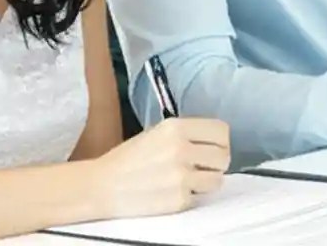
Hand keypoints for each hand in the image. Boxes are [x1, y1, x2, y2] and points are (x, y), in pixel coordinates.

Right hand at [93, 117, 230, 218]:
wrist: (102, 186)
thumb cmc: (129, 159)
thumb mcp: (157, 133)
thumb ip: (187, 134)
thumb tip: (217, 142)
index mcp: (175, 127)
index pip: (221, 131)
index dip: (220, 142)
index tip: (213, 148)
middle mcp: (181, 149)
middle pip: (224, 157)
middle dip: (215, 163)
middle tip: (201, 167)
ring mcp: (181, 176)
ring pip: (217, 180)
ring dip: (206, 182)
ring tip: (187, 180)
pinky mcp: (178, 200)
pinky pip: (199, 198)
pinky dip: (190, 196)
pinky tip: (172, 191)